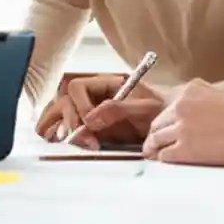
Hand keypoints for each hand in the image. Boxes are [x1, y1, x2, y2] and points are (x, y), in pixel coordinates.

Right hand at [35, 74, 162, 149]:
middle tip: (77, 136)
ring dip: (56, 125)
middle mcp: (92, 95)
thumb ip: (118, 109)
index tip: (90, 122)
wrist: (169, 125)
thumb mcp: (145, 108)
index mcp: (105, 84)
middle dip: (67, 118)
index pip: (78, 87)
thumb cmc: (160, 110)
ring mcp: (86, 110)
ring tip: (63, 139)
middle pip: (64, 99)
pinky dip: (54, 131)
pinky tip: (57, 140)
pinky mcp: (86, 127)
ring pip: (58, 111)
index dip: (81, 105)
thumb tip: (91, 118)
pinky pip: (61, 125)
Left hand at [143, 79, 223, 165]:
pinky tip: (165, 164)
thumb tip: (192, 113)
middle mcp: (181, 106)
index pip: (168, 108)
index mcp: (190, 91)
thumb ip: (201, 101)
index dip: (166, 122)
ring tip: (153, 156)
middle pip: (157, 123)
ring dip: (154, 149)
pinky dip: (162, 160)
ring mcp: (181, 128)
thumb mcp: (221, 96)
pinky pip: (163, 156)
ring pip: (155, 140)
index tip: (165, 130)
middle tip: (154, 146)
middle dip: (156, 135)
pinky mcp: (184, 149)